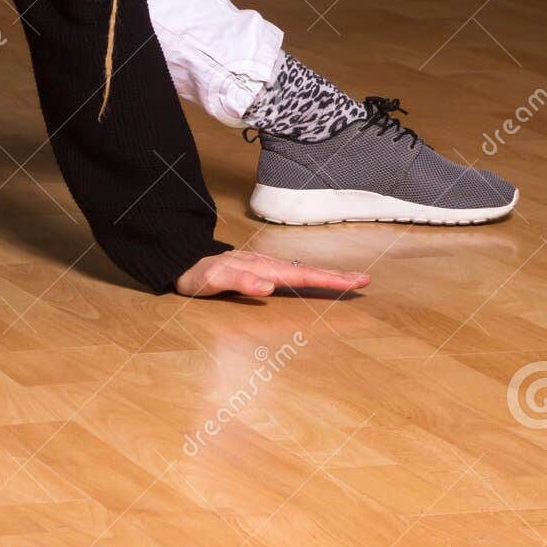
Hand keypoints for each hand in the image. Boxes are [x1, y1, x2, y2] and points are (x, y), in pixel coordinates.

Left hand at [174, 250, 369, 297]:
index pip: (301, 276)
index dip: (328, 280)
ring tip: (350, 279)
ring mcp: (263, 265)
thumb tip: (268, 286)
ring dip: (326, 274)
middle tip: (365, 280)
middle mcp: (266, 264)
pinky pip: (290, 272)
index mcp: (262, 268)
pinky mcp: (259, 269)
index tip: (355, 282)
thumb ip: (239, 282)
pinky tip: (315, 277)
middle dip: (336, 276)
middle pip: (307, 271)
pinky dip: (308, 275)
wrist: (181, 260)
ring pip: (301, 270)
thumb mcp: (213, 280)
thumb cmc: (196, 274)